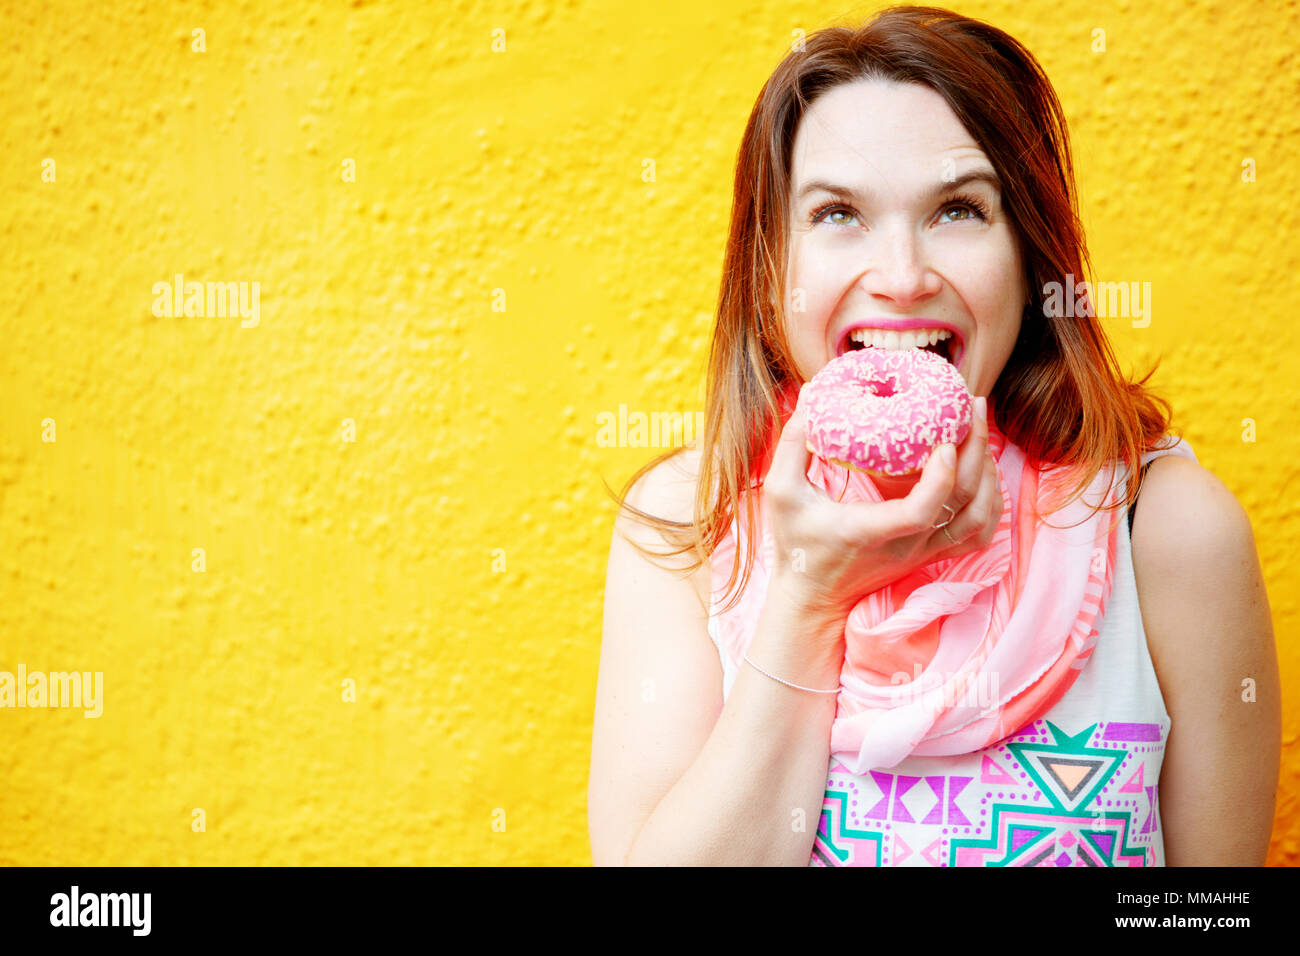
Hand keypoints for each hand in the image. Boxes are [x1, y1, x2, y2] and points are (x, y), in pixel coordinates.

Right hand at [763, 384, 1002, 623]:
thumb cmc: (797, 545)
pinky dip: (991, 502)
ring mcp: (923, 552)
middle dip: (976, 449)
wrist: (814, 596)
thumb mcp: (782, 494)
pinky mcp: (930, 554)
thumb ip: (792, 445)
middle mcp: (906, 545)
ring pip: (978, 518)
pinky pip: (977, 533)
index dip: (940, 478)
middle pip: (962, 504)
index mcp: (870, 530)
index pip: (919, 512)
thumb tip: (810, 394)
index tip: (945, 441)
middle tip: (972, 404)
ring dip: (988, 473)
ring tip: (979, 429)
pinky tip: (985, 471)